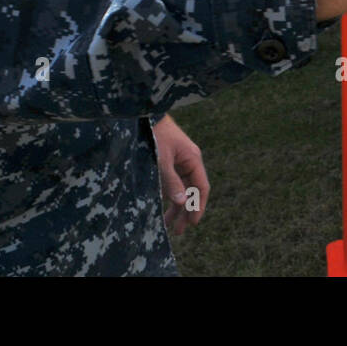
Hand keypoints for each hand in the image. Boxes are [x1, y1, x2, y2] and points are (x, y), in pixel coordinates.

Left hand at [153, 115, 208, 235]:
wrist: (145, 114)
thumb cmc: (155, 134)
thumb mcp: (162, 160)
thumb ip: (171, 181)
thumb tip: (183, 202)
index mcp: (193, 159)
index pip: (202, 188)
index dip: (198, 206)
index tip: (192, 223)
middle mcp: (189, 161)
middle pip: (192, 191)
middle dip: (185, 211)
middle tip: (178, 231)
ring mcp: (179, 161)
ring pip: (182, 189)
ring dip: (176, 206)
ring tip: (168, 225)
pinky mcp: (169, 161)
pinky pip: (172, 183)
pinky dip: (168, 196)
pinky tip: (161, 208)